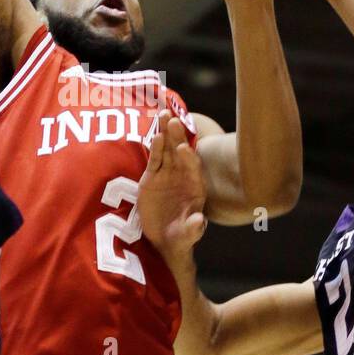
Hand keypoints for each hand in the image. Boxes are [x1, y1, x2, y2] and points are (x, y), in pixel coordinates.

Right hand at [138, 113, 206, 261]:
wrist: (165, 240)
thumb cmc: (181, 237)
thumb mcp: (187, 235)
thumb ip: (193, 228)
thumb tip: (199, 222)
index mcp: (195, 187)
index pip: (193, 169)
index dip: (188, 158)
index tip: (183, 148)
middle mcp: (183, 177)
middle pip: (180, 153)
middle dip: (177, 137)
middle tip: (173, 120)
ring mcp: (168, 175)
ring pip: (167, 150)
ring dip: (166, 133)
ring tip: (163, 114)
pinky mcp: (153, 177)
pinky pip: (155, 159)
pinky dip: (155, 147)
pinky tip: (154, 134)